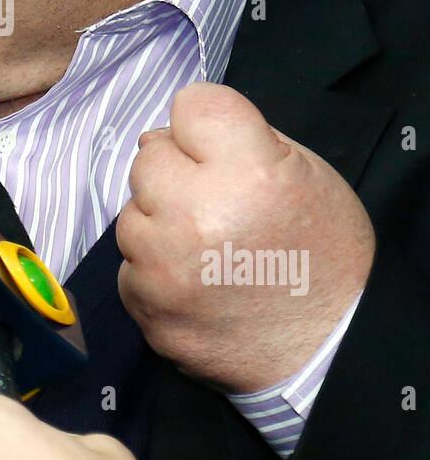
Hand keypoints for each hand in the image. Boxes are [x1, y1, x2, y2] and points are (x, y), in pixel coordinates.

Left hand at [116, 82, 375, 392]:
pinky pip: (130, 270)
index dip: (205, 124)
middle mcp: (197, 215)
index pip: (191, 105)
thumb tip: (160, 137)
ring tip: (210, 249)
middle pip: (149, 158)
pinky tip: (197, 284)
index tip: (220, 148)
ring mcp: (166, 268)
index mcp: (248, 172)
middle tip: (217, 206)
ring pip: (130, 216)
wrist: (330, 354)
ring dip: (160, 224)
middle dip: (177, 175)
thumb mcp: (305, 175)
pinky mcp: (148, 311)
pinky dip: (155, 274)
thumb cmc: (323, 257)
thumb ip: (234, 141)